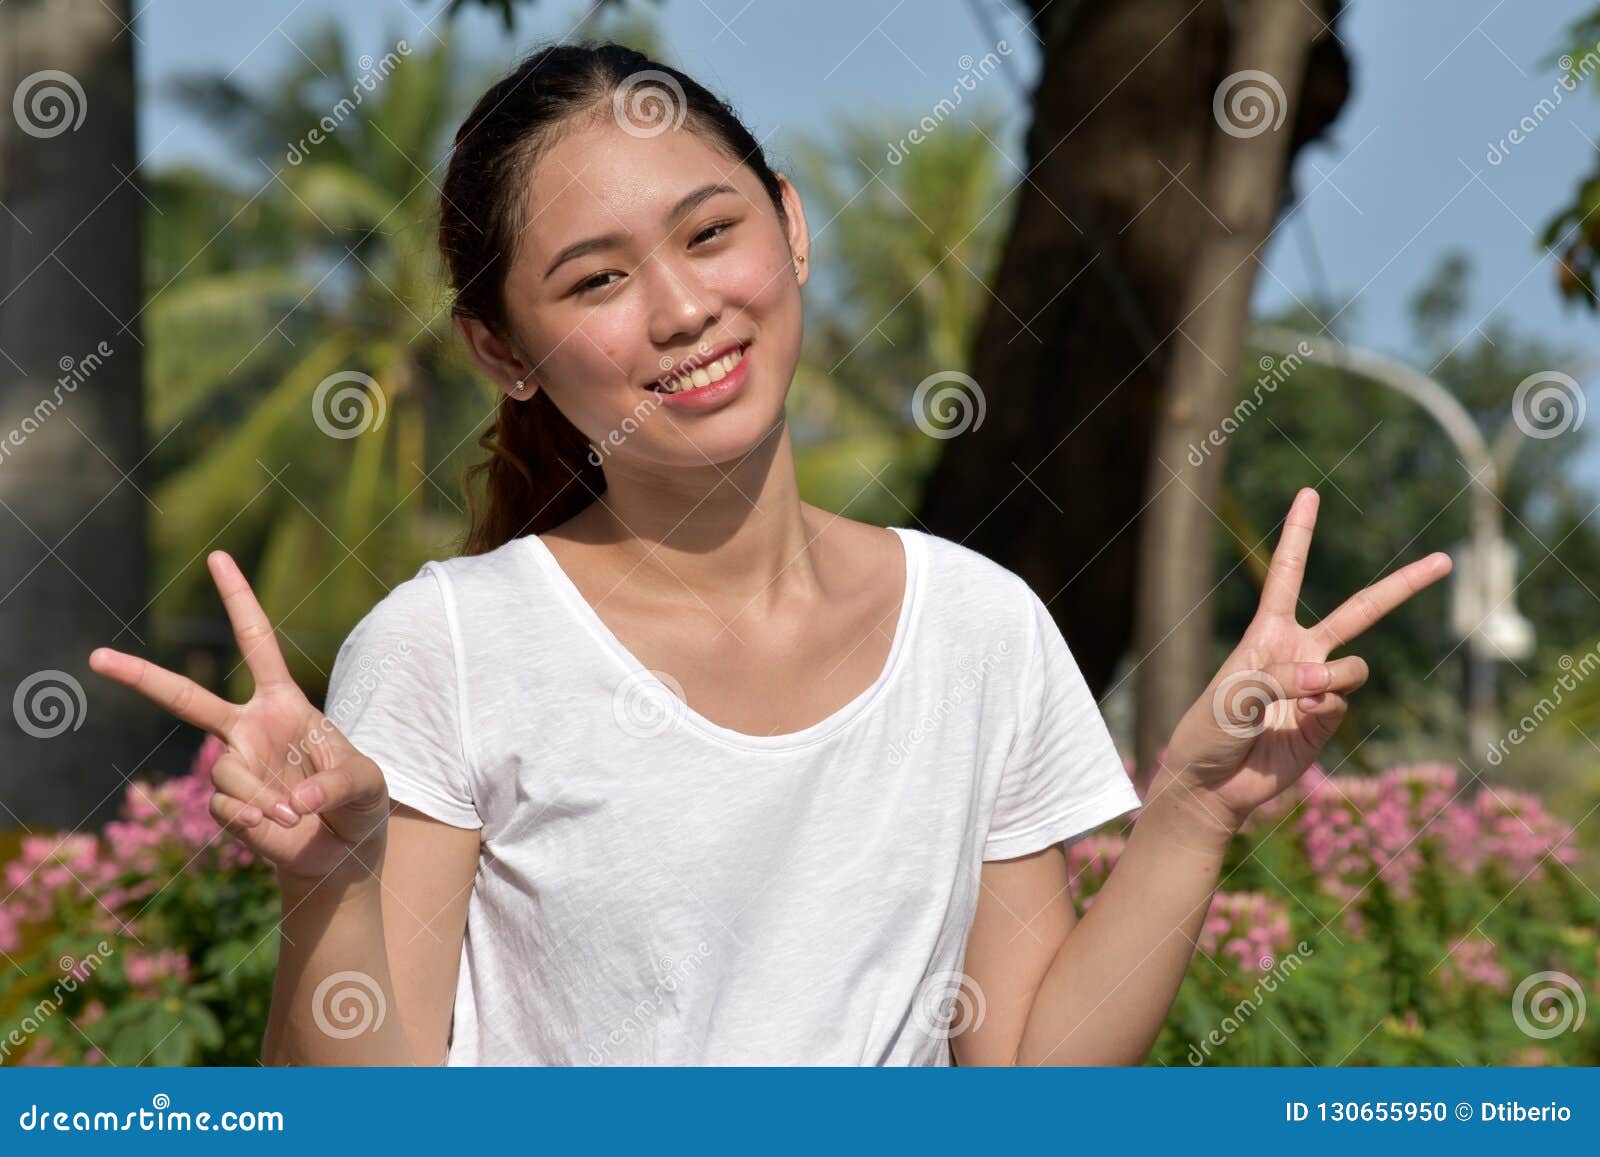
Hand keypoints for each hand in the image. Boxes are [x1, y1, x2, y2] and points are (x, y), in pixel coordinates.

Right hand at [89, 551, 389, 886]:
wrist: (342, 848)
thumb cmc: (358, 802)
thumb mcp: (366, 783)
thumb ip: (334, 784)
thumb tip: (289, 803)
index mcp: (283, 702)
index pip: (257, 642)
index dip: (238, 601)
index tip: (218, 558)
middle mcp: (248, 729)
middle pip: (185, 698)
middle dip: (140, 677)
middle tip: (97, 657)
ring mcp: (234, 766)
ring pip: (225, 770)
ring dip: (262, 795)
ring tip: (293, 812)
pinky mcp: (227, 805)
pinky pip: (227, 804)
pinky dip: (255, 816)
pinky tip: (276, 824)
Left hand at [1160, 487, 1452, 833]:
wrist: (1211, 785)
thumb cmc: (1208, 732)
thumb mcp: (1232, 697)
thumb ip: (1280, 680)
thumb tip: (1329, 679)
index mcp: (1267, 632)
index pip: (1287, 573)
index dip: (1298, 534)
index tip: (1308, 494)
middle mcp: (1298, 653)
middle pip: (1361, 611)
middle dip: (1404, 586)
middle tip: (1445, 561)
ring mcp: (1317, 688)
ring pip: (1354, 668)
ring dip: (1334, 680)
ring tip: (1299, 699)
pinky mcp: (1327, 721)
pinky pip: (1343, 704)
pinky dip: (1324, 712)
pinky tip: (1297, 726)